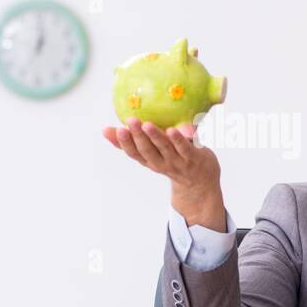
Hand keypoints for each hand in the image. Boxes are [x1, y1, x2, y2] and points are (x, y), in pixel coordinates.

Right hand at [101, 117, 225, 229]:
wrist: (201, 184)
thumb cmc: (173, 161)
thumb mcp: (151, 155)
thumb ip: (134, 141)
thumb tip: (105, 129)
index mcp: (150, 161)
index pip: (133, 153)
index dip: (122, 143)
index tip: (112, 130)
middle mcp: (162, 163)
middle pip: (147, 151)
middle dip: (137, 137)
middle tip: (130, 122)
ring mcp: (178, 162)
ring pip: (165, 149)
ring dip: (155, 137)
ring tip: (147, 124)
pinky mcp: (194, 158)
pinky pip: (185, 148)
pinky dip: (178, 140)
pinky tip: (173, 130)